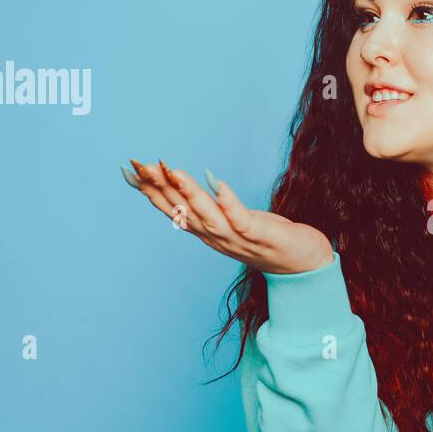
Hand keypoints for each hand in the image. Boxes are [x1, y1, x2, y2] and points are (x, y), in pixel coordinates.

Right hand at [125, 159, 333, 274]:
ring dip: (188, 192)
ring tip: (171, 170)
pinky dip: (228, 202)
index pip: (172, 209)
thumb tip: (181, 183)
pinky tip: (217, 183)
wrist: (303, 266)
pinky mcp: (260, 236)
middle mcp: (216, 237)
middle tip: (140, 164)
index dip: (151, 191)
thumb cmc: (266, 238)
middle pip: (183, 210)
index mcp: (207, 232)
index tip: (129, 170)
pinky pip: (241, 219)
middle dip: (160, 187)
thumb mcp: (230, 220)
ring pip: (206, 215)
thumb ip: (207, 205)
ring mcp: (237, 238)